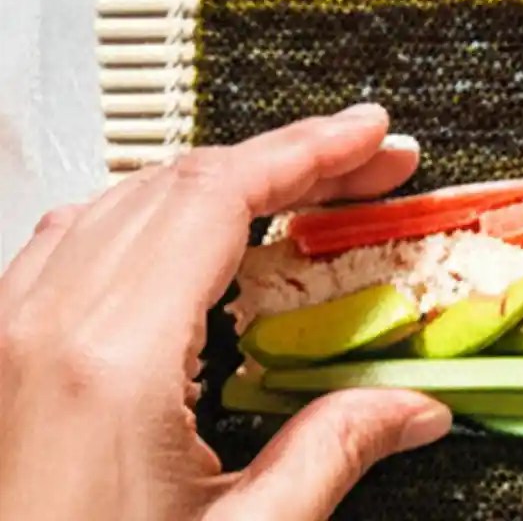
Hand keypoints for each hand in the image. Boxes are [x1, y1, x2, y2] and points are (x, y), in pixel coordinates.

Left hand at [0, 104, 451, 520]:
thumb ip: (333, 455)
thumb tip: (412, 409)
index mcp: (108, 362)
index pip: (218, 200)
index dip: (308, 151)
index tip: (372, 136)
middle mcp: (41, 326)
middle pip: (176, 183)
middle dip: (284, 160)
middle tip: (366, 167)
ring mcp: (5, 333)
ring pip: (120, 200)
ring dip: (217, 182)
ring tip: (295, 194)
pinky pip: (71, 241)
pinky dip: (150, 217)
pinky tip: (188, 240)